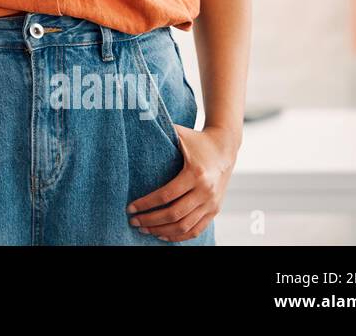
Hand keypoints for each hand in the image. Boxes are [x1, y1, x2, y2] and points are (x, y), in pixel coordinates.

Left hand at [126, 124, 238, 240]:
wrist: (225, 147)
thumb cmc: (196, 139)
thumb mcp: (179, 133)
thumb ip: (158, 128)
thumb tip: (133, 119)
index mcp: (195, 174)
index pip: (166, 195)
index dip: (146, 204)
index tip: (130, 207)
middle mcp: (206, 191)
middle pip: (174, 214)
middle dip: (150, 220)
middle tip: (133, 221)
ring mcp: (212, 203)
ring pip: (185, 226)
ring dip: (162, 230)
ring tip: (144, 229)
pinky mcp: (215, 210)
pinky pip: (196, 229)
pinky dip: (179, 236)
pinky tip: (162, 235)